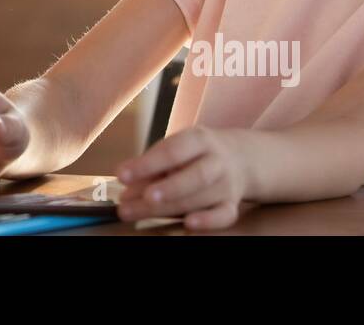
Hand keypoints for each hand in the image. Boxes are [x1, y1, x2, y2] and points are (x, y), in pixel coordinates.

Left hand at [115, 126, 251, 229]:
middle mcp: (216, 160)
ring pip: (202, 197)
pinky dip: (208, 221)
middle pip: (194, 176)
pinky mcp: (232, 204)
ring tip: (137, 212)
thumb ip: (151, 167)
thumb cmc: (196, 154)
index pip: (173, 150)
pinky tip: (188, 224)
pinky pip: (224, 215)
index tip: (122, 175)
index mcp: (198, 139)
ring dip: (168, 208)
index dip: (146, 164)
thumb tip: (126, 189)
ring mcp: (227, 184)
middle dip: (165, 188)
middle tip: (132, 198)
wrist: (241, 157)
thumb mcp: (177, 148)